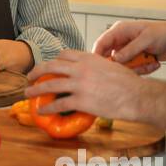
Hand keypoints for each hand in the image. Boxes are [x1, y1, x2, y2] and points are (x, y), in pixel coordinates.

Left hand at [24, 50, 147, 120]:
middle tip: (30, 77)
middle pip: (51, 66)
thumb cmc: (129, 83)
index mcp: (88, 58)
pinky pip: (59, 104)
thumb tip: (93, 71)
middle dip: (37, 71)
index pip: (64, 55)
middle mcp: (81, 69)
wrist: (137, 96)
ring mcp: (79, 84)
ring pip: (50, 85)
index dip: (54, 60)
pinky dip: (48, 108)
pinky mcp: (81, 101)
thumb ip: (97, 66)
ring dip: (36, 89)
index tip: (50, 66)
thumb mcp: (111, 65)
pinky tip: (42, 110)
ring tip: (28, 93)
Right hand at [92, 19, 165, 68]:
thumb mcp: (146, 39)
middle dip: (122, 65)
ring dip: (136, 68)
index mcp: (120, 30)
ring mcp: (128, 51)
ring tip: (150, 63)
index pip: (102, 42)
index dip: (97, 54)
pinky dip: (143, 69)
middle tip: (134, 66)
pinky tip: (154, 64)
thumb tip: (115, 59)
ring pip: (122, 66)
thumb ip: (130, 50)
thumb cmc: (164, 33)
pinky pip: (132, 69)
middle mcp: (121, 41)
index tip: (99, 67)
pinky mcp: (134, 59)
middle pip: (111, 57)